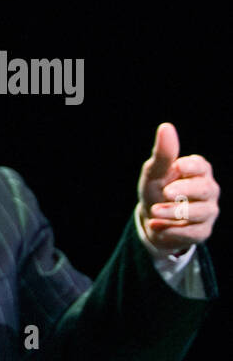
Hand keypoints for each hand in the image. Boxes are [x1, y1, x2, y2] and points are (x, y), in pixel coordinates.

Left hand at [137, 122, 218, 252]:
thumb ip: (163, 154)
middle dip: (185, 190)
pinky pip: (193, 232)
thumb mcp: (155, 172)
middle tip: (166, 192)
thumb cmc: (157, 189)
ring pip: (200, 212)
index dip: (191, 166)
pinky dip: (172, 230)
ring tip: (154, 211)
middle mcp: (208, 190)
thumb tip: (166, 127)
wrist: (152, 220)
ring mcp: (208, 211)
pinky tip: (157, 227)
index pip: (201, 166)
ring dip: (174, 212)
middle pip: (205, 189)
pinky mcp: (203, 231)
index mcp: (198, 171)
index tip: (177, 165)